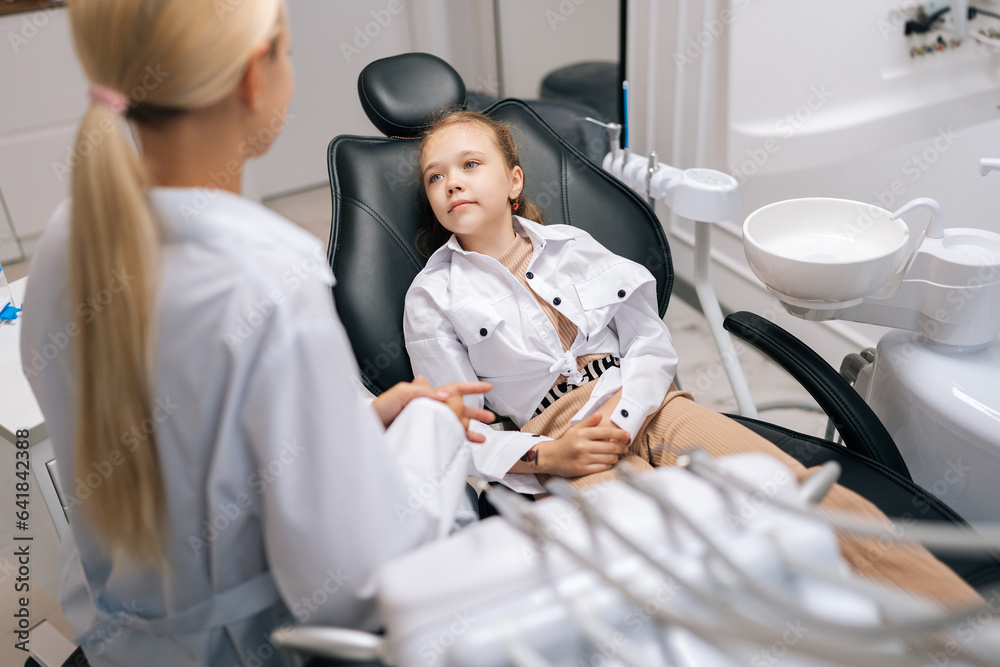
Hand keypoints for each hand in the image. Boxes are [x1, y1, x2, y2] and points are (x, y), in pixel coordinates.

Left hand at [371, 377, 492, 441]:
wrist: (367, 430)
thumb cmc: (378, 410)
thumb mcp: (401, 393)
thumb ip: (425, 393)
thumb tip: (447, 396)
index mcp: (426, 395)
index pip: (454, 389)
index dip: (471, 388)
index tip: (487, 387)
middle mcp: (428, 409)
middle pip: (458, 409)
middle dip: (475, 412)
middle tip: (489, 418)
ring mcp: (426, 424)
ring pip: (454, 425)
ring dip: (469, 430)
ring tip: (481, 437)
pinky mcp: (423, 438)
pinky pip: (444, 438)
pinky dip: (455, 442)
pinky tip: (462, 447)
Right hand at [532, 414, 628, 477]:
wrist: (550, 457)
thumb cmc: (566, 442)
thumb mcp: (575, 429)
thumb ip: (589, 422)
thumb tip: (600, 414)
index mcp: (582, 433)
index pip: (607, 432)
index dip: (620, 433)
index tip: (627, 435)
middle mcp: (582, 446)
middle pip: (610, 446)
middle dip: (621, 447)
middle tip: (626, 447)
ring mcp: (583, 458)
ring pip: (608, 458)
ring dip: (616, 457)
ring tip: (617, 455)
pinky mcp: (582, 470)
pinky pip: (602, 468)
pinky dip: (608, 465)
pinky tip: (609, 462)